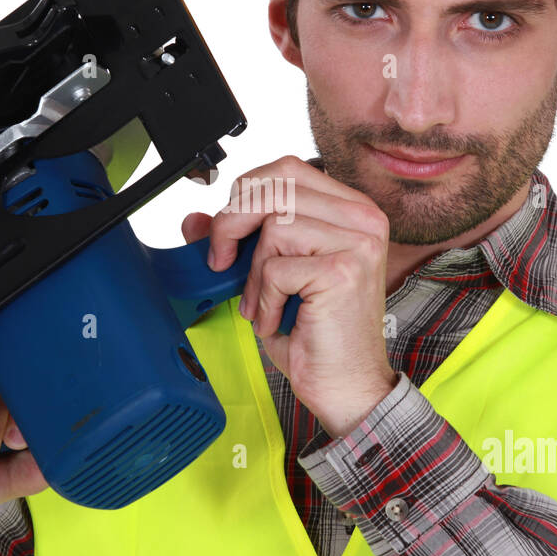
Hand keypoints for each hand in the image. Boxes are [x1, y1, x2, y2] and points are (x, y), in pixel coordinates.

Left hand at [193, 155, 397, 438]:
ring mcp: (358, 242)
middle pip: (275, 185)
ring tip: (263, 305)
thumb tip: (194, 220)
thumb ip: (238, 241)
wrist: (347, 386)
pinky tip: (278, 320)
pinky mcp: (344, 269)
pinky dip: (265, 299)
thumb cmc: (316, 334)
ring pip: (274, 226)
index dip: (245, 194)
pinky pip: (277, 267)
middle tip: (224, 262)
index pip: (286, 170)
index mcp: (351, 210)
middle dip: (234, 223)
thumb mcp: (269, 277)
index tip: (228, 234)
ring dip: (253, 273)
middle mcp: (363, 218)